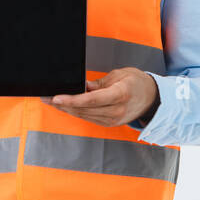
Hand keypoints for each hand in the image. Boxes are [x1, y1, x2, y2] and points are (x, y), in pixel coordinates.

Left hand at [40, 67, 159, 128]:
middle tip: (46, 98)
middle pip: (84, 109)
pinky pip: (89, 118)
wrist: (152, 98)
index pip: (91, 99)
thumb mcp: (120, 74)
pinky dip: (77, 112)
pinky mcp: (110, 124)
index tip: (56, 98)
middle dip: (63, 104)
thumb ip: (99, 83)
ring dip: (67, 109)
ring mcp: (113, 120)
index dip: (72, 100)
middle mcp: (116, 110)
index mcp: (120, 94)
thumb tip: (82, 87)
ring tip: (52, 102)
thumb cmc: (137, 83)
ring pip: (84, 115)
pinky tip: (67, 107)